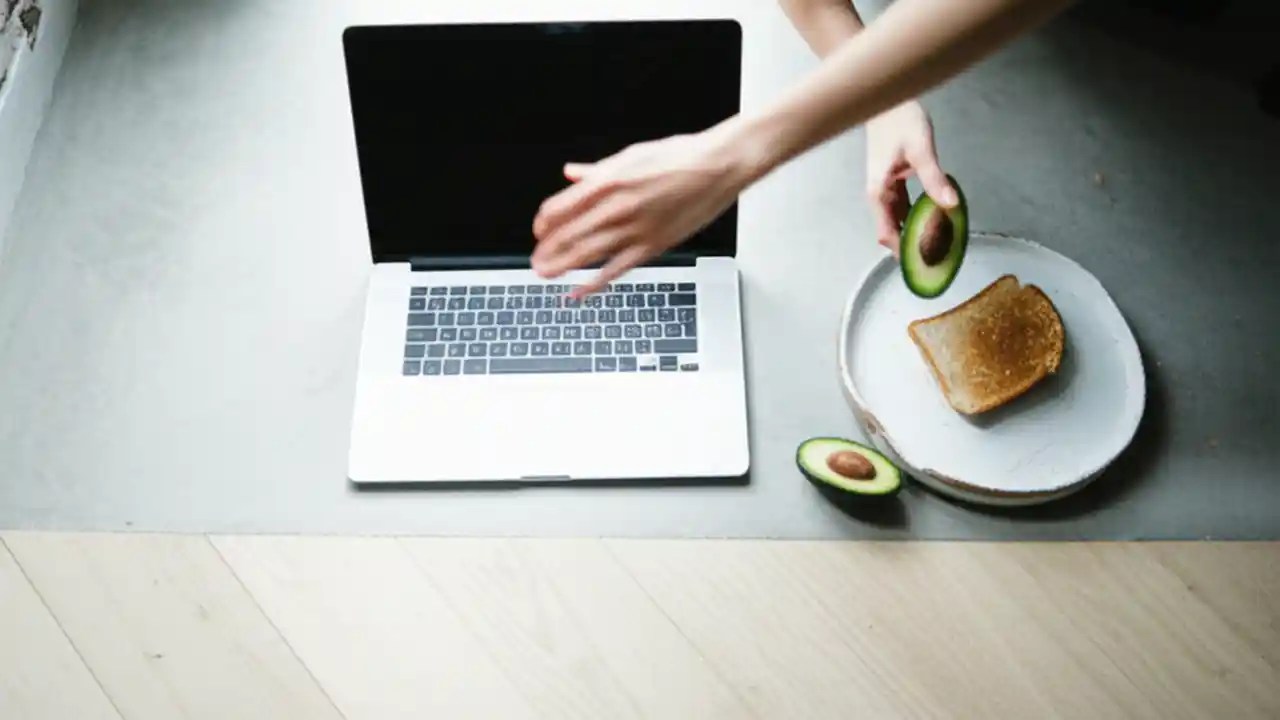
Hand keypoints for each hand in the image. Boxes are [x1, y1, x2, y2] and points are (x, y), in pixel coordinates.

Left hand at [531, 125, 756, 296]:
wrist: (718, 166)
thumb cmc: (680, 157)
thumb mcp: (630, 155)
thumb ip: (596, 170)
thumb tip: (572, 174)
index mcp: (608, 180)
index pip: (560, 207)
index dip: (543, 222)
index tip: (539, 230)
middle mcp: (616, 206)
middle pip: (568, 234)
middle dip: (546, 250)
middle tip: (535, 260)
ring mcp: (634, 228)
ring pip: (586, 253)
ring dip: (561, 266)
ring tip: (545, 274)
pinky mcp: (652, 245)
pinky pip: (615, 270)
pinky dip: (593, 283)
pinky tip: (578, 291)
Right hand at [864, 101, 956, 253]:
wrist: (888, 99)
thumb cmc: (900, 121)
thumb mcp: (921, 151)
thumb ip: (935, 179)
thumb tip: (951, 205)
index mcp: (879, 192)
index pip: (887, 233)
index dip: (903, 252)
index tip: (923, 264)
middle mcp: (878, 195)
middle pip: (892, 230)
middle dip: (911, 246)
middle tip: (937, 258)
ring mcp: (884, 188)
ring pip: (898, 220)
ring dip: (914, 232)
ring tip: (938, 244)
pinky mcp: (892, 181)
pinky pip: (903, 207)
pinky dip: (916, 216)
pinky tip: (934, 219)